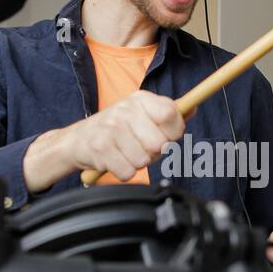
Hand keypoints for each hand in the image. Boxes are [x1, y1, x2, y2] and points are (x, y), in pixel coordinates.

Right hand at [65, 90, 185, 182]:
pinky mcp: (100, 148)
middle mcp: (125, 109)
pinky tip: (116, 160)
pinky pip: (128, 172)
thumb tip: (193, 108)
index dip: (174, 132)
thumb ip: (169, 114)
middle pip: (160, 144)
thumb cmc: (118, 129)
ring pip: (144, 161)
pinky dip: (124, 172)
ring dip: (137, 163)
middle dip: (154, 153)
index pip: (171, 114)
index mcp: (141, 99)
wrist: (79, 140)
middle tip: (141, 147)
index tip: (165, 136)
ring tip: (126, 153)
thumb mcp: (142, 115)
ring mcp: (111, 127)